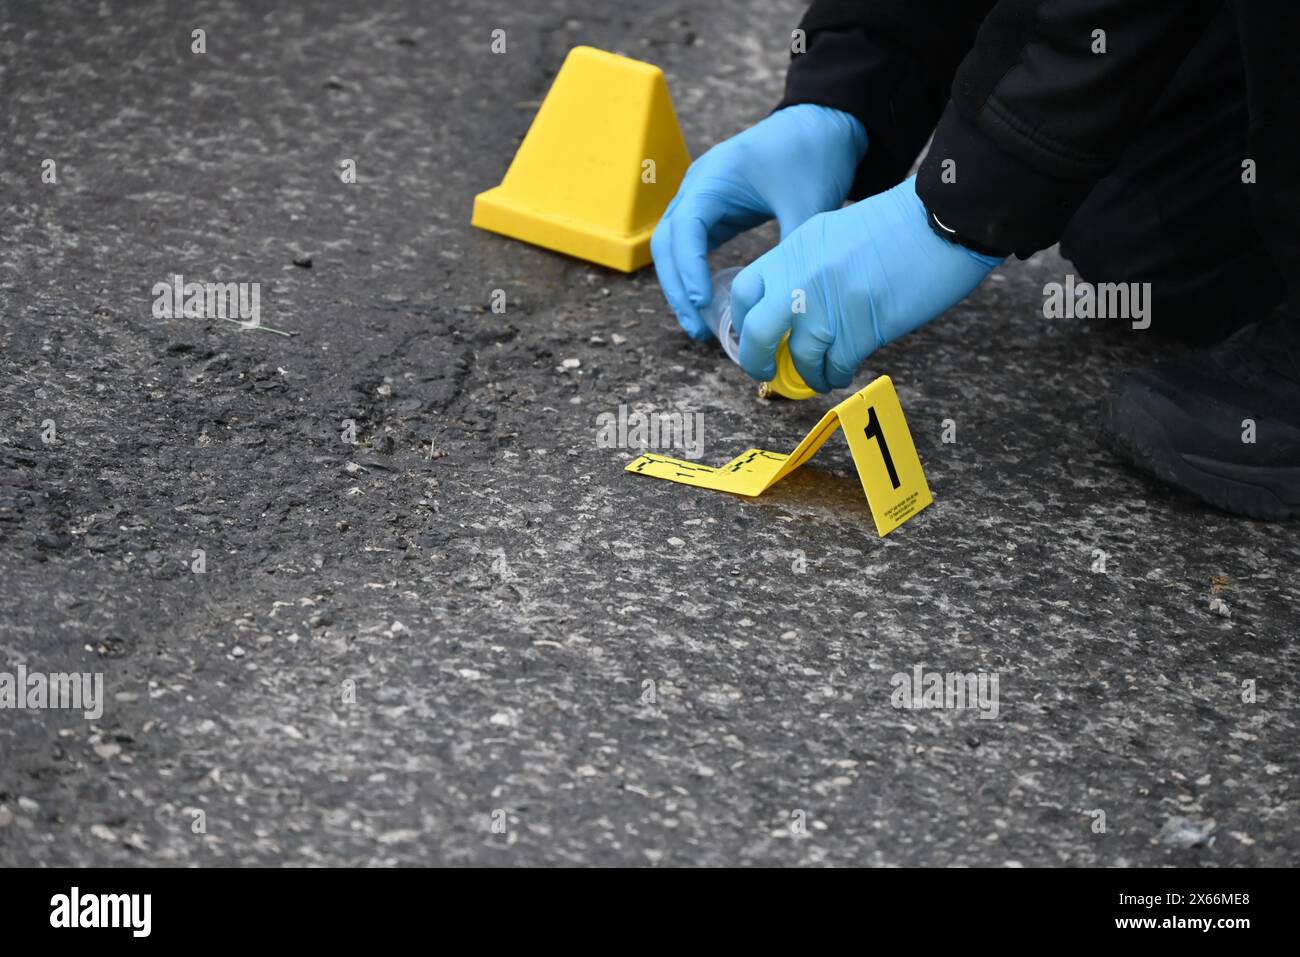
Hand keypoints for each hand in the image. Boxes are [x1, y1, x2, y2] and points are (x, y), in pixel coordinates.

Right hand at [651, 104, 867, 339]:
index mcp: (713, 176)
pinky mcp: (713, 214)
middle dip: (676, 287)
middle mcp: (697, 188)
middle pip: (666, 243)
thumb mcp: (808, 202)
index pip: (685, 228)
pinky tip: (707, 306)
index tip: (702, 302)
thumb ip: (792, 247)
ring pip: (672, 249)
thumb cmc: (813, 154)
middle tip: (696, 328)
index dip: (688, 268)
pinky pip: (691, 249)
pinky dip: (693, 277)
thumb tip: (784, 298)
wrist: (822, 125)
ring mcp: (701, 201)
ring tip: (698, 326)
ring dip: (679, 287)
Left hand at [731, 176, 1002, 392]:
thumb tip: (798, 308)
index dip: (743, 321)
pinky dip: (836, 375)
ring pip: (799, 358)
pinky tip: (842, 372)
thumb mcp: (835, 232)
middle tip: (768, 372)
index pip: (744, 291)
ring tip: (819, 376)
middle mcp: (801, 276)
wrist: (943, 216)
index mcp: (794, 248)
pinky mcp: (861, 327)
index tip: (753, 336)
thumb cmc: (901, 223)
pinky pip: (835, 366)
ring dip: (807, 375)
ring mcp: (828, 303)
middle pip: (756, 333)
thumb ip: (809, 266)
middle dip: (756, 360)